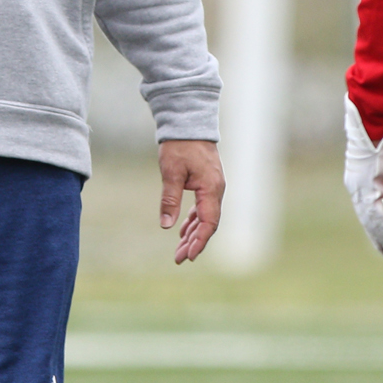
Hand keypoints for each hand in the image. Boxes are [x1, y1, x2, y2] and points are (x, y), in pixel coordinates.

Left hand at [158, 139, 223, 263]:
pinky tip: (183, 230)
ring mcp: (213, 187)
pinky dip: (193, 220)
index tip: (189, 256)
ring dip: (193, 233)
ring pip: (206, 217)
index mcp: (211, 189)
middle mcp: (216, 191)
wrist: (188, 123)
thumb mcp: (171, 173)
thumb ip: (170, 200)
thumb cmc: (179, 146)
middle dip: (194, 243)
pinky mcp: (207, 183)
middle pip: (208, 224)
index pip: (209, 223)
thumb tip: (167, 226)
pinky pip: (203, 208)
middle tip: (179, 259)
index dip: (199, 242)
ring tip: (180, 250)